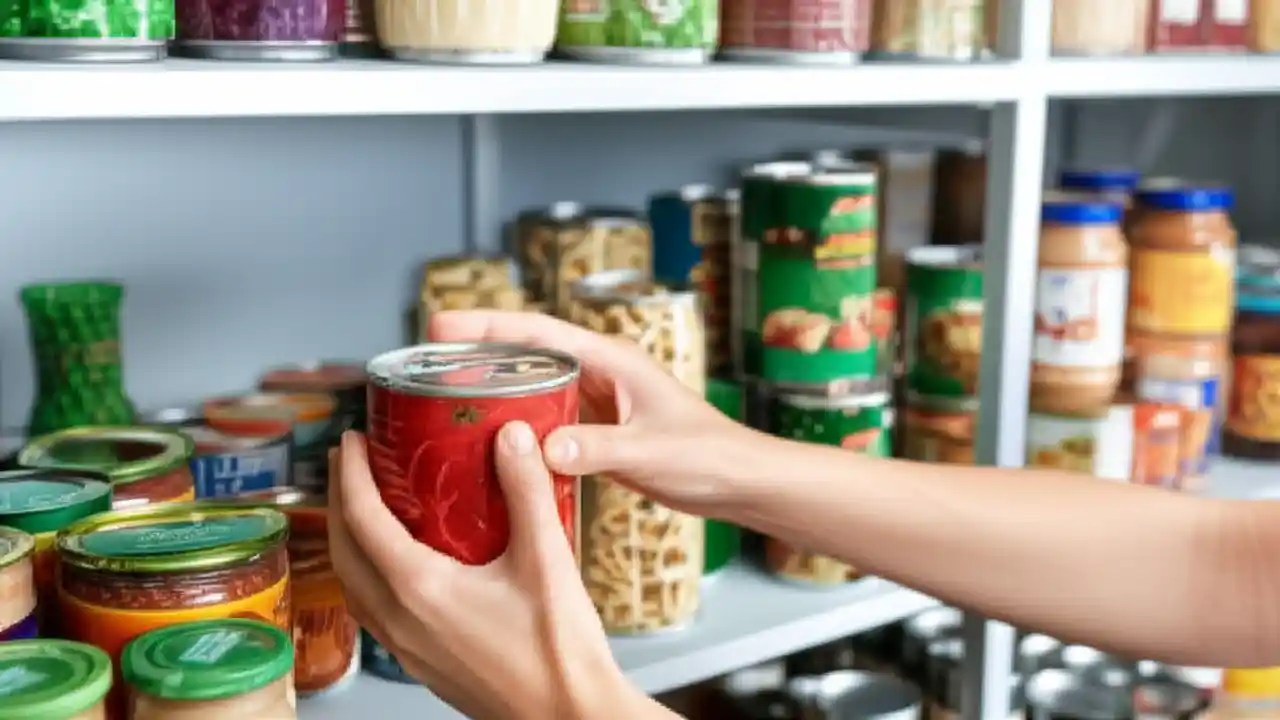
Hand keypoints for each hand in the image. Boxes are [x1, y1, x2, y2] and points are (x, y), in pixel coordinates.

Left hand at [328, 428, 656, 719]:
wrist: (570, 716)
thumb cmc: (559, 651)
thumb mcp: (547, 559)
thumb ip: (527, 491)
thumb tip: (512, 434)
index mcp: (420, 589)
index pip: (363, 519)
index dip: (352, 474)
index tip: (352, 439)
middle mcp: (401, 620)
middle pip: (344, 551)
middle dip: (339, 500)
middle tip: (349, 461)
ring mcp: (407, 647)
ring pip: (352, 585)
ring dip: (348, 540)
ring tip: (363, 506)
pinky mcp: (422, 663)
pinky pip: (373, 611)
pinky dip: (367, 575)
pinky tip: (395, 566)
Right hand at [429, 310, 760, 514]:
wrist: (738, 482)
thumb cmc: (708, 456)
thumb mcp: (649, 450)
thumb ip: (597, 449)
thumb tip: (541, 450)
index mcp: (612, 359)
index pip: (538, 330)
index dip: (487, 326)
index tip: (440, 327)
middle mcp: (600, 372)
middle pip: (526, 350)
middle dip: (476, 351)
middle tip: (422, 360)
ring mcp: (598, 400)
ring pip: (533, 382)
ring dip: (492, 385)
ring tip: (440, 394)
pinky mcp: (598, 429)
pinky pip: (546, 415)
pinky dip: (515, 420)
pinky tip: (488, 439)